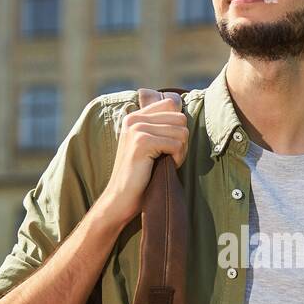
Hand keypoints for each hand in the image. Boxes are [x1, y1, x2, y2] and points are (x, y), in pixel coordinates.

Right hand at [98, 91, 188, 228]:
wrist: (120, 198)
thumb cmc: (140, 176)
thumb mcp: (149, 145)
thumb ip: (161, 127)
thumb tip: (183, 116)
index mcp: (135, 116)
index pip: (171, 105)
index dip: (178, 126)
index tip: (169, 145)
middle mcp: (134, 118)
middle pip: (180, 118)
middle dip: (182, 141)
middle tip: (170, 157)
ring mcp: (137, 128)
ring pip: (181, 131)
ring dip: (180, 151)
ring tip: (166, 163)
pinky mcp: (142, 141)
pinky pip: (176, 144)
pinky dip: (177, 159)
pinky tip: (164, 167)